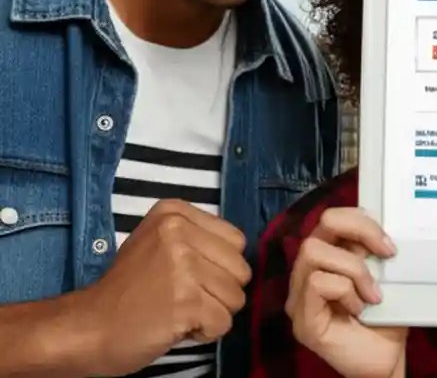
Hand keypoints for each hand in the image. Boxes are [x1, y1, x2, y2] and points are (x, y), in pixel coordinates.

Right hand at [75, 199, 251, 375]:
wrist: (87, 328)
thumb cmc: (127, 290)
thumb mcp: (158, 243)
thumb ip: (198, 239)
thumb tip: (240, 253)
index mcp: (173, 212)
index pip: (236, 240)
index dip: (219, 265)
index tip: (186, 275)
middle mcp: (178, 232)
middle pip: (240, 270)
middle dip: (219, 292)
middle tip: (182, 297)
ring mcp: (182, 267)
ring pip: (236, 297)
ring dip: (212, 313)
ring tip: (177, 310)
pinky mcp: (185, 302)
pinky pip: (224, 322)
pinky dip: (205, 332)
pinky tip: (176, 325)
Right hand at [285, 207, 405, 377]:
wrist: (385, 360)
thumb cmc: (386, 319)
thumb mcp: (386, 277)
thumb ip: (375, 253)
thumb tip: (382, 231)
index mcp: (327, 259)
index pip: (331, 218)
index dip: (360, 220)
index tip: (387, 243)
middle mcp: (306, 274)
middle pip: (320, 225)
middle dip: (361, 233)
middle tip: (386, 255)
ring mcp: (299, 298)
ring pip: (314, 252)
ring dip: (354, 269)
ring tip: (372, 294)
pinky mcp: (303, 320)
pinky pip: (317, 284)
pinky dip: (345, 291)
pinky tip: (359, 309)